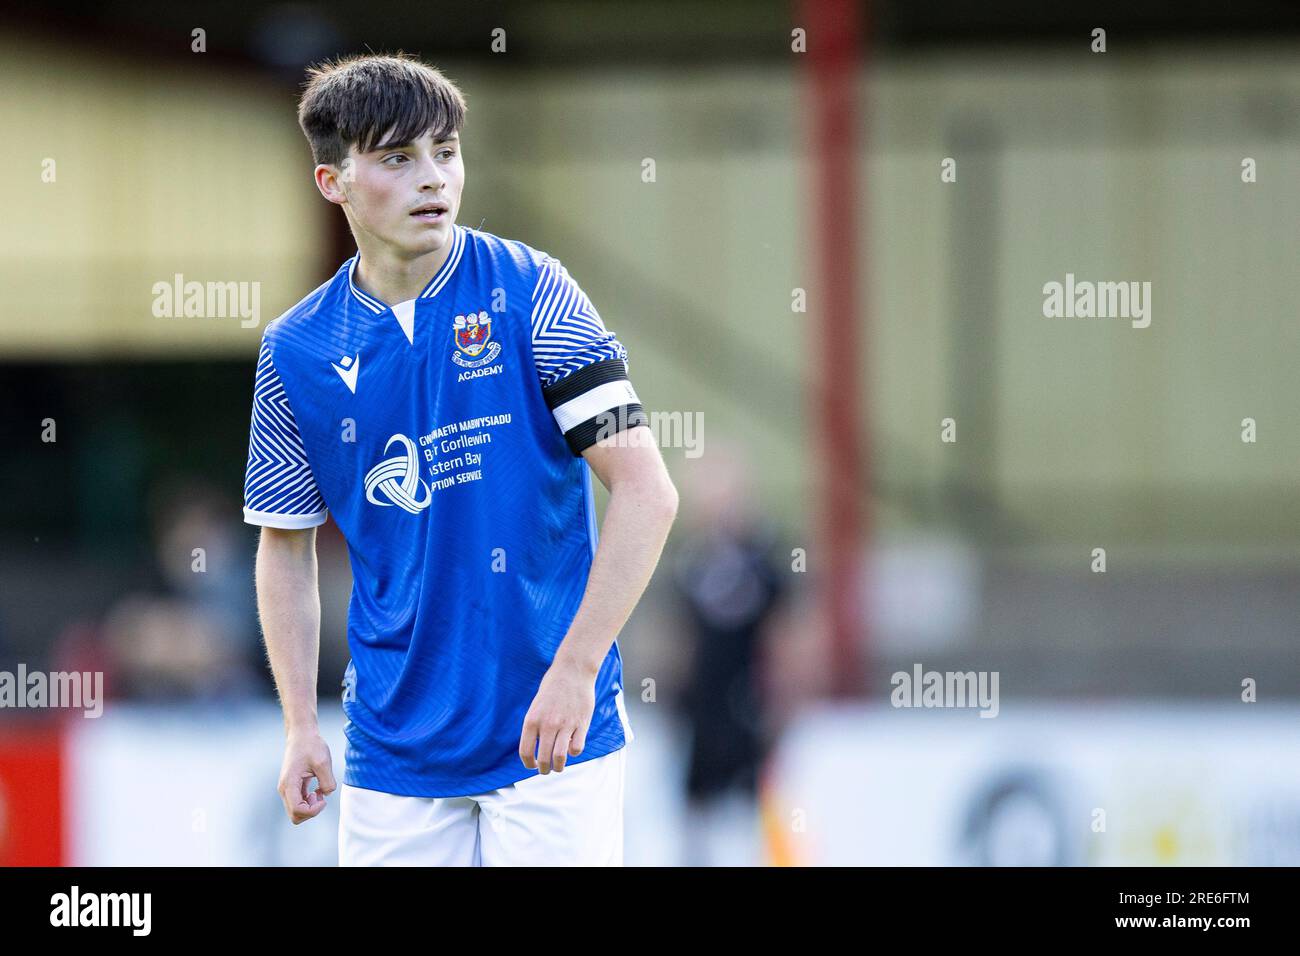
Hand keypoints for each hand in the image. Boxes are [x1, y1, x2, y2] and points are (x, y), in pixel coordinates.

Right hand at [278, 729, 336, 823]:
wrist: (302, 735)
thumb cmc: (311, 745)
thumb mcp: (323, 762)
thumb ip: (327, 782)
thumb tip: (325, 795)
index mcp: (289, 784)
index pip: (297, 811)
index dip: (313, 811)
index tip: (323, 799)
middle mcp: (284, 789)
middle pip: (294, 816)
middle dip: (311, 811)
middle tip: (321, 797)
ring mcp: (287, 789)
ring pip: (296, 812)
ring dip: (310, 807)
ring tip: (319, 792)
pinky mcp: (292, 786)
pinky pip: (299, 803)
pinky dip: (309, 802)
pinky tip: (317, 790)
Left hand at [518, 659, 597, 773]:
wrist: (572, 670)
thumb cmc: (553, 687)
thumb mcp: (536, 706)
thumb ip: (536, 726)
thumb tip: (538, 749)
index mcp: (532, 720)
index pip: (526, 752)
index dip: (528, 764)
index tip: (532, 766)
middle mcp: (547, 724)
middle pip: (544, 759)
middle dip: (544, 769)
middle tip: (546, 769)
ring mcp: (565, 725)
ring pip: (560, 758)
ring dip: (558, 766)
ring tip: (558, 766)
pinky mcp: (581, 724)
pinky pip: (577, 748)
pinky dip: (574, 752)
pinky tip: (572, 746)